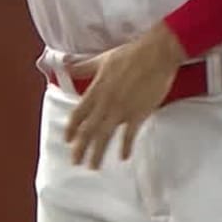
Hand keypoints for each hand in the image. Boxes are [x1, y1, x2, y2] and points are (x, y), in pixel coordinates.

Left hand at [63, 24, 186, 169]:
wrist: (155, 55)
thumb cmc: (130, 55)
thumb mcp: (102, 59)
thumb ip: (84, 66)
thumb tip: (66, 65)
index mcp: (96, 89)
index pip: (78, 114)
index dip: (71, 129)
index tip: (68, 140)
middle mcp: (106, 102)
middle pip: (88, 130)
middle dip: (80, 148)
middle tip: (75, 162)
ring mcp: (122, 110)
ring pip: (105, 136)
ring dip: (97, 153)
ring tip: (93, 166)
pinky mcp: (139, 113)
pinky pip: (129, 135)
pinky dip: (125, 147)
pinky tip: (123, 157)